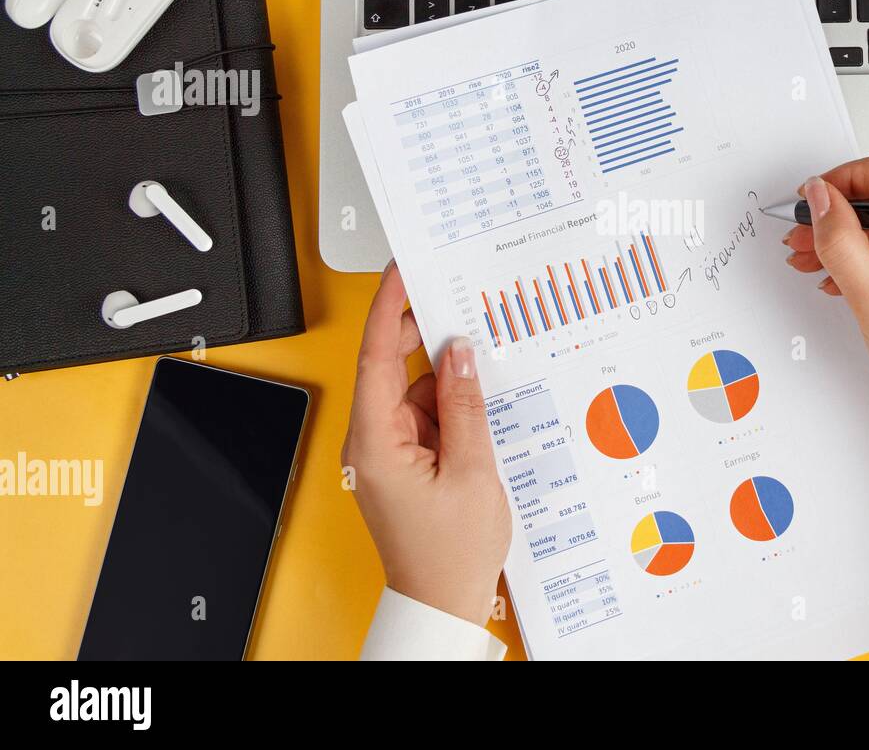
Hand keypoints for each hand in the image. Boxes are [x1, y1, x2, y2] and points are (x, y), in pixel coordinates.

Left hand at [342, 262, 510, 623]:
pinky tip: (482, 405)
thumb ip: (465, 405)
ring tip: (486, 367)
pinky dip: (451, 406)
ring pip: (415, 392)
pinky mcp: (405, 463)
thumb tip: (461, 353)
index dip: (387, 308)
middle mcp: (373, 442)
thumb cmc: (451, 554)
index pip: (376, 356)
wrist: (444, 603)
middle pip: (392, 369)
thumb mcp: (472, 470)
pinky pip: (426, 417)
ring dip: (448, 380)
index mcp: (376, 441)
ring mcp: (388, 453)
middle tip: (459, 303)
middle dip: (425, 338)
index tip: (399, 273)